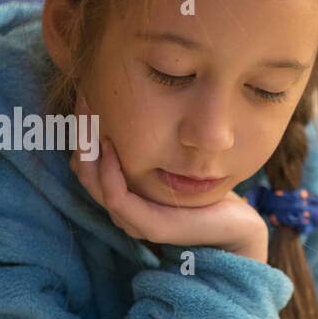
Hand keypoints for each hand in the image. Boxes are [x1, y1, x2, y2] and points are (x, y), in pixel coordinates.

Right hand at [70, 94, 268, 261]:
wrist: (236, 222)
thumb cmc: (207, 188)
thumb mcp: (172, 159)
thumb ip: (151, 142)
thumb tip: (134, 103)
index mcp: (124, 195)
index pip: (86, 161)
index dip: (82, 129)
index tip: (87, 92)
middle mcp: (122, 209)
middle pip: (84, 168)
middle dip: (81, 130)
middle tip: (84, 95)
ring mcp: (133, 220)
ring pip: (92, 181)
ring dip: (88, 145)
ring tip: (92, 112)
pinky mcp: (150, 226)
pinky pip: (116, 196)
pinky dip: (109, 170)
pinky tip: (112, 143)